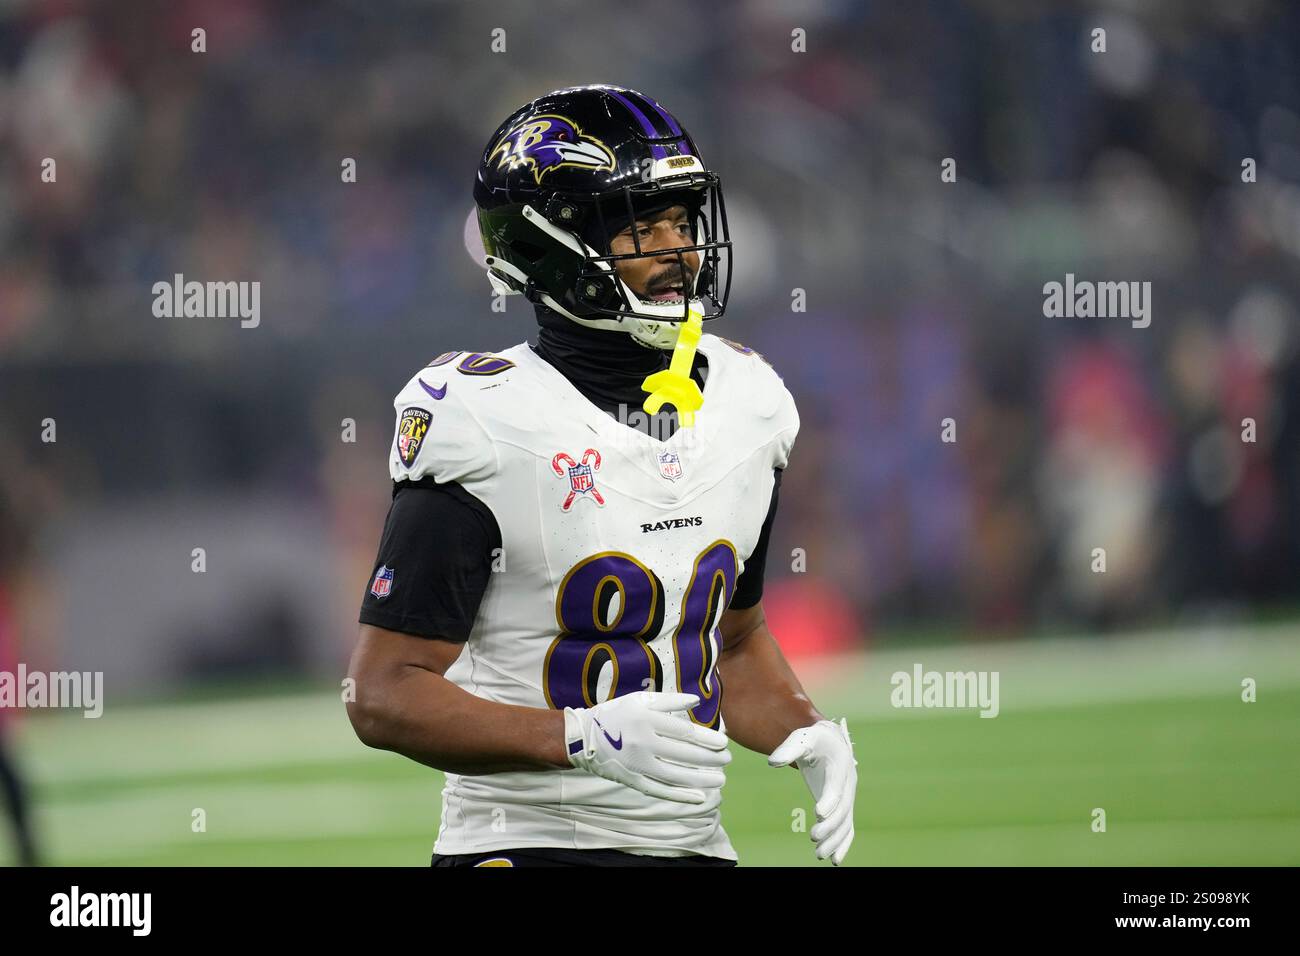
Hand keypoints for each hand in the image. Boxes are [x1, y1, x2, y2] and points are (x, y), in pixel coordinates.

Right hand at [564, 691, 730, 803]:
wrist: (583, 737)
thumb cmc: (617, 714)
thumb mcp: (640, 700)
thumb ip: (670, 700)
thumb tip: (697, 700)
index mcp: (646, 719)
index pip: (684, 732)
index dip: (707, 739)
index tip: (724, 743)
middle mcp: (643, 742)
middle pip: (684, 754)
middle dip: (710, 759)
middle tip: (727, 760)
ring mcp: (637, 764)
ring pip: (676, 775)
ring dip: (701, 779)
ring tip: (720, 779)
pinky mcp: (632, 780)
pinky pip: (660, 791)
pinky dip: (680, 796)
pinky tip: (699, 797)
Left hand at [769, 717, 856, 864]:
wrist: (830, 742)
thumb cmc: (813, 739)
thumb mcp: (801, 739)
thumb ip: (788, 749)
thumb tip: (772, 762)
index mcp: (841, 765)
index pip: (836, 786)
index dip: (829, 800)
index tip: (819, 814)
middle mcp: (849, 783)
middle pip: (842, 809)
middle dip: (830, 825)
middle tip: (814, 837)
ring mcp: (848, 796)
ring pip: (845, 822)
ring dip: (835, 839)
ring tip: (819, 855)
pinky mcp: (842, 806)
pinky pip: (847, 826)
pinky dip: (843, 843)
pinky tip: (835, 860)